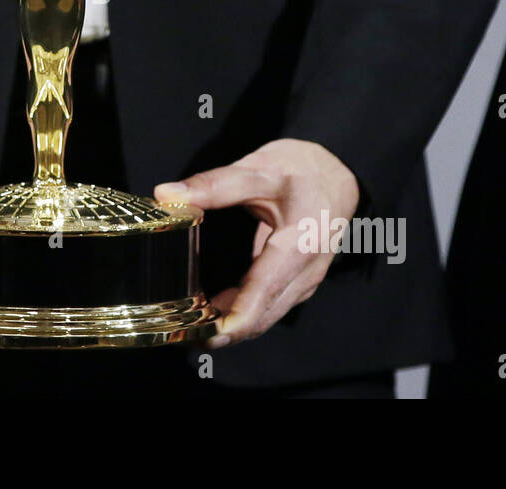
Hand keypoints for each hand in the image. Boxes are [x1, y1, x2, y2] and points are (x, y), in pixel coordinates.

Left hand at [154, 138, 357, 348]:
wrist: (337, 175)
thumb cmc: (301, 171)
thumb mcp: (258, 170)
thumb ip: (214, 184)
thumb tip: (168, 194)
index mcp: (299, 244)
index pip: (264, 292)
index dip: (234, 321)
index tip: (203, 335)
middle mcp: (306, 273)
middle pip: (262, 316)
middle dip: (222, 332)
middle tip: (178, 333)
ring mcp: (304, 282)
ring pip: (264, 316)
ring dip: (229, 326)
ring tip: (187, 326)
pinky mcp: (296, 284)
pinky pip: (267, 307)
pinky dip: (239, 314)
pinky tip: (210, 312)